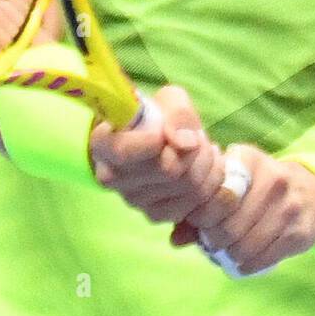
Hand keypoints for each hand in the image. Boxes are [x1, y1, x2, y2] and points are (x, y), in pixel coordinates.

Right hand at [89, 85, 228, 224]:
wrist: (157, 138)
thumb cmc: (157, 116)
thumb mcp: (169, 100)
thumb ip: (178, 113)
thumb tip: (185, 143)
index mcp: (104, 144)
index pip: (125, 151)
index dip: (155, 140)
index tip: (166, 130)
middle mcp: (113, 177)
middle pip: (168, 170)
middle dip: (195, 148)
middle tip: (197, 136)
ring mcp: (133, 200)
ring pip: (188, 187)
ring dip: (207, 164)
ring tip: (203, 148)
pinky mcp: (155, 215)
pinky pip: (195, 204)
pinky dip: (210, 182)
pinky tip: (205, 168)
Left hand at [171, 145, 314, 275]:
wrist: (309, 193)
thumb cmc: (256, 188)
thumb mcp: (230, 183)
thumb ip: (199, 207)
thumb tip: (175, 239)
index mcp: (249, 159)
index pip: (215, 195)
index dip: (200, 215)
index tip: (199, 221)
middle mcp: (273, 179)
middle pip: (228, 225)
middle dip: (213, 239)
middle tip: (211, 240)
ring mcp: (290, 206)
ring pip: (245, 245)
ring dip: (229, 254)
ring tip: (226, 250)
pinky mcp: (300, 232)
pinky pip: (263, 259)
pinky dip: (247, 265)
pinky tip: (242, 259)